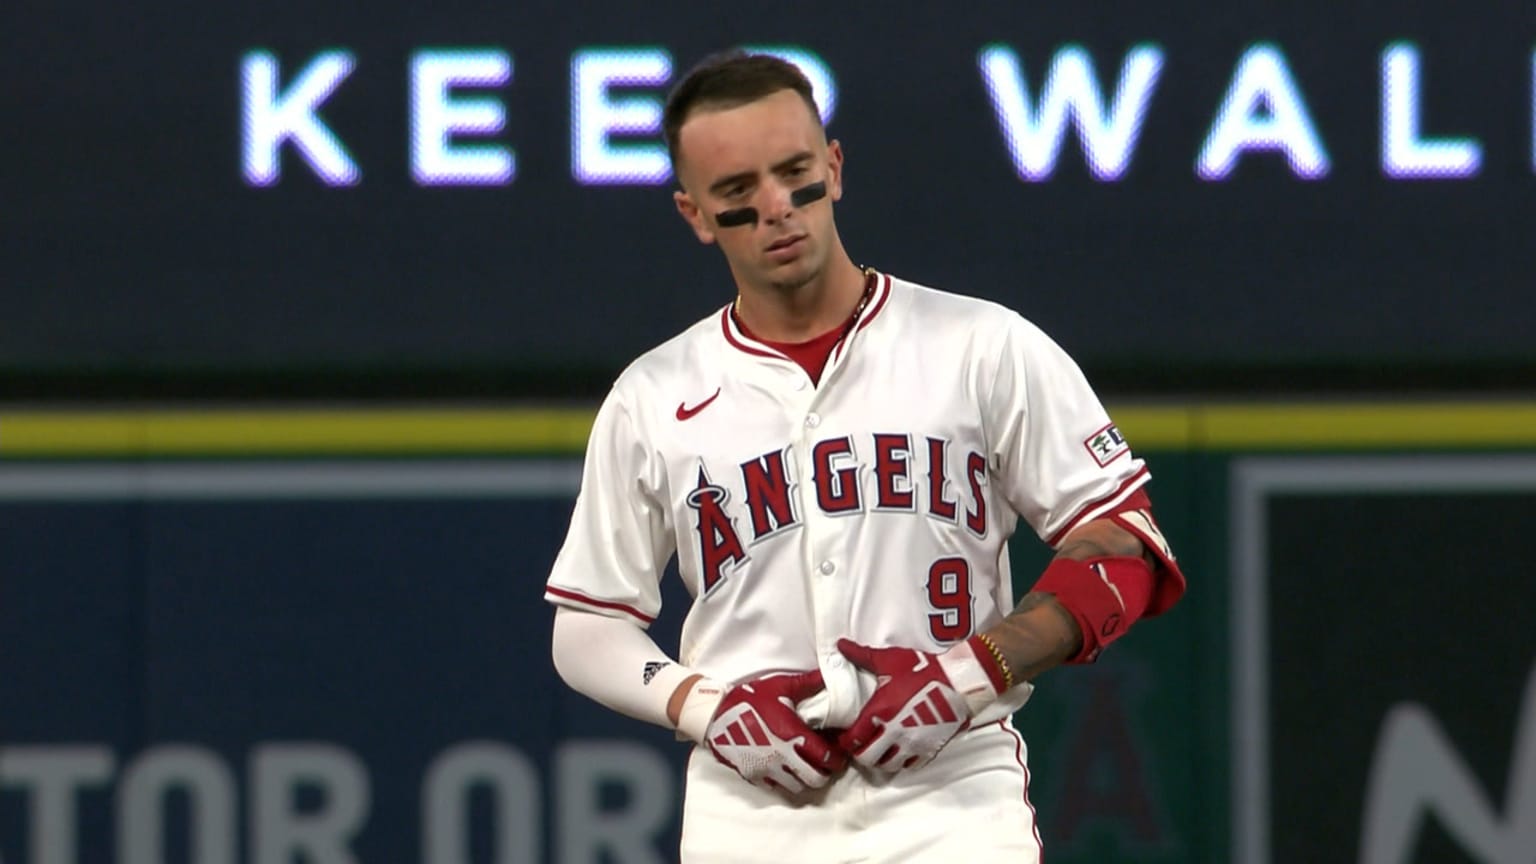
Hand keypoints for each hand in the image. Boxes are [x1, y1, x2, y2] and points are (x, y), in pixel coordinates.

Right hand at [702, 670, 847, 794]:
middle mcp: (783, 758)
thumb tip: (826, 675)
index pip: (826, 758)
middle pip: (816, 779)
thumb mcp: (778, 686)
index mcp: (793, 736)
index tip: (838, 752)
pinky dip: (785, 781)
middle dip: (825, 772)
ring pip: (798, 787)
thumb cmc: (748, 699)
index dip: (837, 757)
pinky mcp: (754, 776)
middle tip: (825, 762)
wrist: (714, 715)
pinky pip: (776, 787)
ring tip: (806, 766)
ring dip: (806, 779)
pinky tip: (785, 768)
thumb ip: (806, 683)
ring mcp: (768, 770)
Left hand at [835, 637, 1003, 772]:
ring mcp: (912, 743)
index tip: (844, 737)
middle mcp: (894, 732)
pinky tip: (900, 750)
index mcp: (880, 712)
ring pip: (888, 765)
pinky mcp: (929, 749)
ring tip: (879, 749)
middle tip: (860, 745)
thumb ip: (862, 655)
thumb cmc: (924, 669)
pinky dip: (901, 761)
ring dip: (880, 759)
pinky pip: (910, 765)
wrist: (959, 680)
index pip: (853, 738)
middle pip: (867, 758)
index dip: (845, 741)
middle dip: (860, 753)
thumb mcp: (890, 659)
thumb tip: (841, 646)